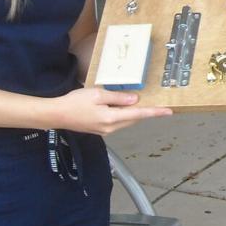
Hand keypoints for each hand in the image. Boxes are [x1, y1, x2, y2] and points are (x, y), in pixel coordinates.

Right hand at [49, 87, 171, 135]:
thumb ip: (117, 97)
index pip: (138, 115)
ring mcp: (105, 131)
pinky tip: (125, 107)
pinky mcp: (100, 129)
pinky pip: (118, 122)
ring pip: (126, 121)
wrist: (57, 115)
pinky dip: (125, 115)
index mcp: (111, 118)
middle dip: (146, 112)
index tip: (168, 111)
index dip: (154, 112)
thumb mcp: (98, 95)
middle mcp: (110, 128)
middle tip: (159, 104)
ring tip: (144, 104)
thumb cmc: (75, 102)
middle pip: (134, 119)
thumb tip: (135, 100)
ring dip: (135, 114)